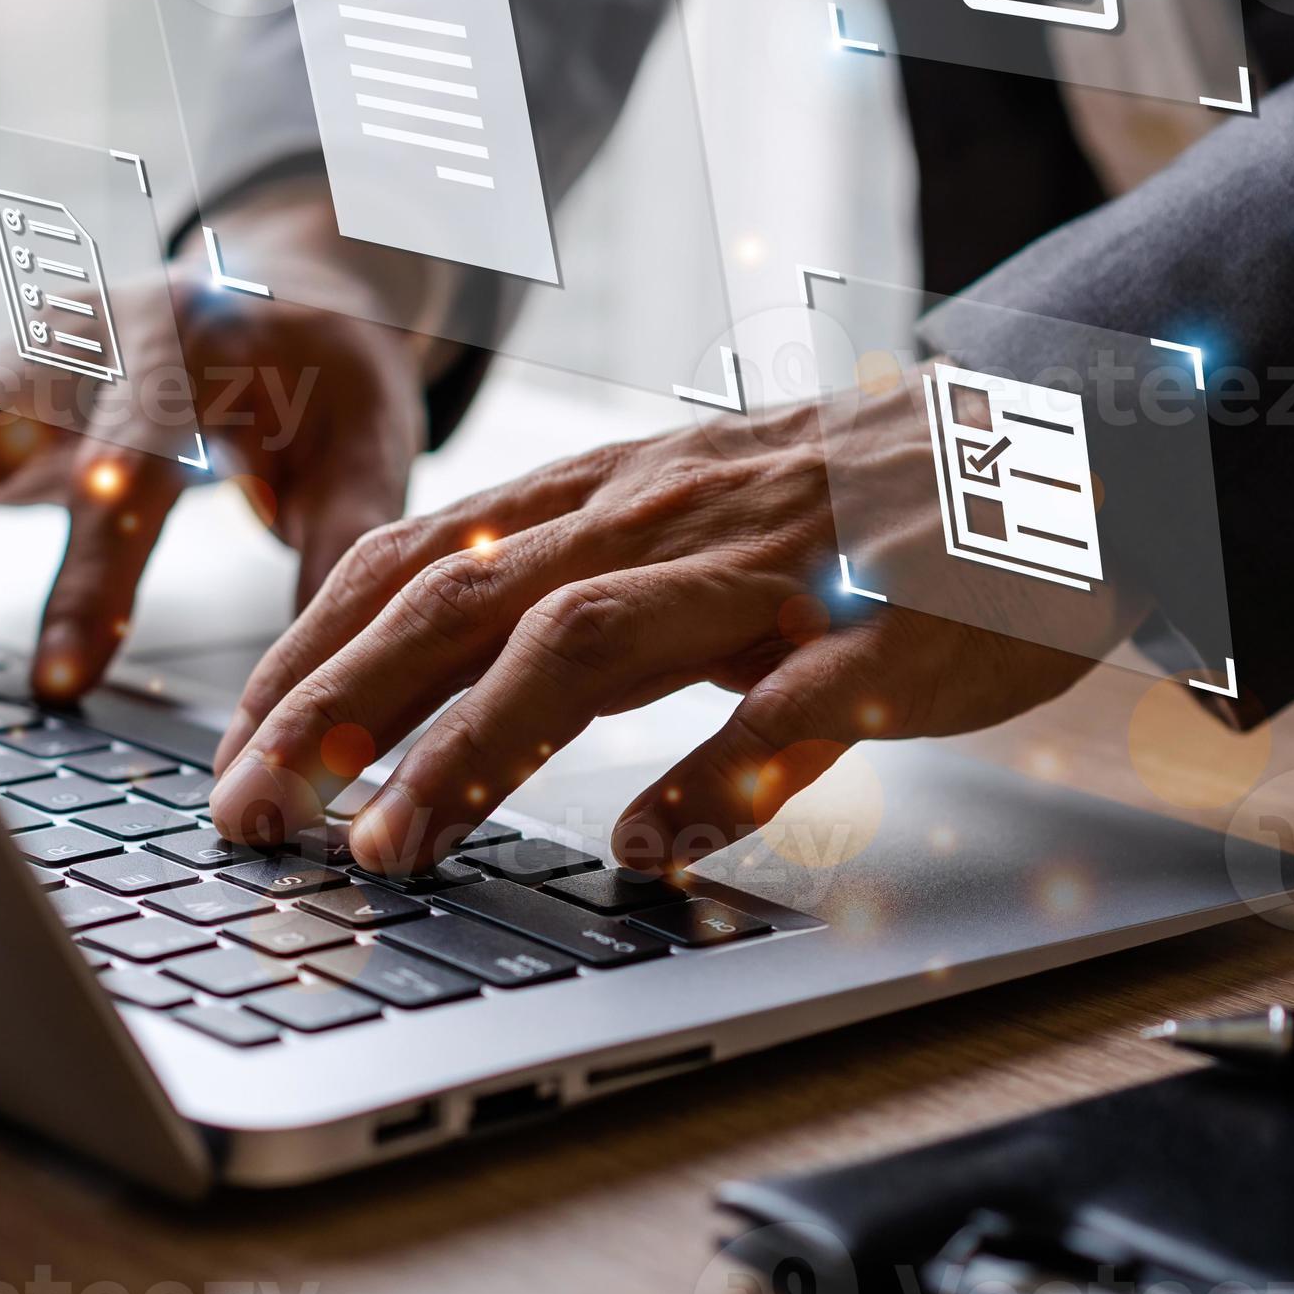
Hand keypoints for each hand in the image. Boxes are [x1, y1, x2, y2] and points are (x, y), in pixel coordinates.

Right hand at [0, 180, 452, 700]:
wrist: (287, 291)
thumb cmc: (326, 379)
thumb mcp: (369, 443)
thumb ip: (342, 548)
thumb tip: (317, 694)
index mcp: (189, 338)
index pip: (131, 439)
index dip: (93, 556)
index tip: (65, 670)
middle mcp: (80, 335)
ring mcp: (14, 356)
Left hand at [206, 373, 1137, 873]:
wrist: (1059, 439)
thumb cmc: (849, 504)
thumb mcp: (683, 517)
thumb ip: (566, 577)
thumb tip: (424, 675)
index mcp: (609, 493)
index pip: (417, 561)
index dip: (309, 656)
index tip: (234, 754)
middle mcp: (664, 516)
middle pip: (461, 599)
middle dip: (333, 710)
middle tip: (248, 815)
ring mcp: (772, 570)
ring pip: (588, 641)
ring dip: (471, 749)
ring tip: (389, 848)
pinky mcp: (884, 630)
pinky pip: (789, 703)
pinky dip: (714, 775)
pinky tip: (653, 854)